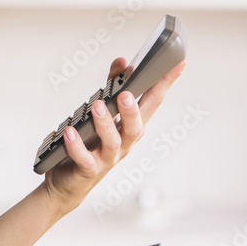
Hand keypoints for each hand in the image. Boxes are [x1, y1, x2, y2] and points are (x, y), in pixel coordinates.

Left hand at [41, 57, 185, 212]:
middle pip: (136, 127)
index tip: (177, 64)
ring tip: (96, 106)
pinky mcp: (88, 170)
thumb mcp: (103, 114)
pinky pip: (84, 158)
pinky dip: (76, 145)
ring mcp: (107, 158)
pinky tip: (69, 132)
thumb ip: (112, 87)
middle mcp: (124, 143)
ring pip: (113, 142)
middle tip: (126, 93)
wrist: (69, 183)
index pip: (152, 102)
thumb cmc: (89, 144)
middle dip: (132, 110)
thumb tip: (122, 62)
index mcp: (130, 127)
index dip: (165, 84)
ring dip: (105, 123)